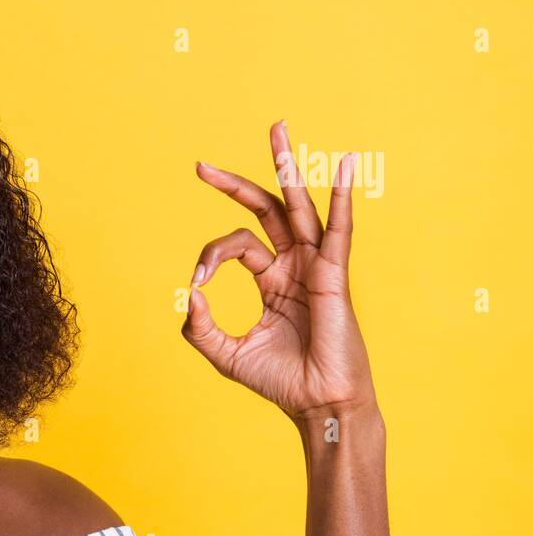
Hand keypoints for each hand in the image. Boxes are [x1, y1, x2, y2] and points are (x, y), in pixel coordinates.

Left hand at [181, 120, 377, 424]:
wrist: (317, 406)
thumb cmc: (280, 382)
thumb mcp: (225, 354)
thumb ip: (199, 327)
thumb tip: (189, 292)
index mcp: (272, 280)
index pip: (236, 245)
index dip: (209, 255)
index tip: (197, 282)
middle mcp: (294, 266)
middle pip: (267, 210)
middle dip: (236, 184)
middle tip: (201, 166)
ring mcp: (315, 267)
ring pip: (299, 207)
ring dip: (287, 167)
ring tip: (276, 130)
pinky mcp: (334, 276)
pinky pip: (339, 230)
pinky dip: (342, 196)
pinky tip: (346, 165)